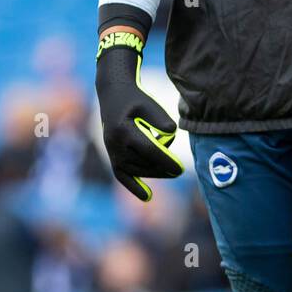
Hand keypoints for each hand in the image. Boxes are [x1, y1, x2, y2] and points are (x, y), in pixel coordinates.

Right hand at [95, 33, 183, 200]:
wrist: (113, 94)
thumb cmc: (135, 99)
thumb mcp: (150, 104)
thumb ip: (161, 120)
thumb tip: (170, 136)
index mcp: (124, 131)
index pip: (148, 152)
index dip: (165, 162)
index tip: (180, 170)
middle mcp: (115, 144)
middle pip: (142, 163)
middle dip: (161, 169)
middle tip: (178, 171)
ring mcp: (111, 150)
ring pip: (135, 169)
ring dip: (152, 172)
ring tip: (169, 171)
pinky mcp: (112, 154)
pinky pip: (122, 174)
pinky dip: (134, 185)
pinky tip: (147, 196)